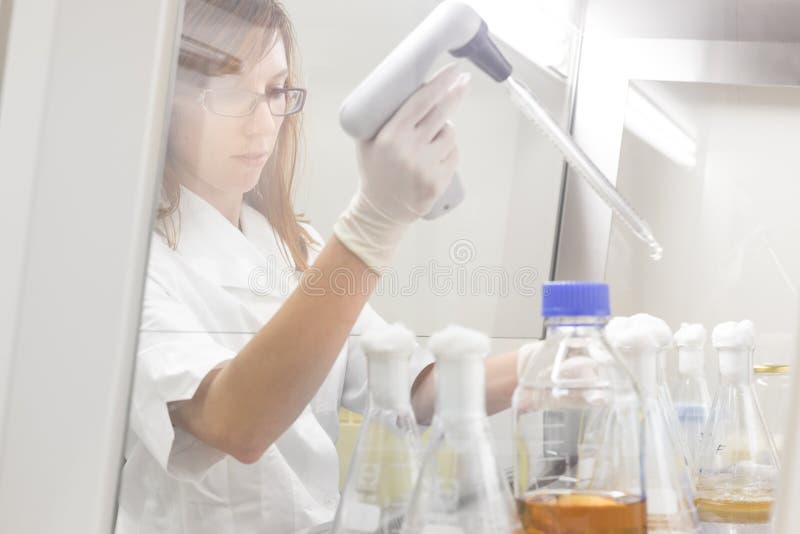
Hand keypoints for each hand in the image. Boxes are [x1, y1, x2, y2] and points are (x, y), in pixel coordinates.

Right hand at [333, 64, 470, 269]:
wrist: (380, 210)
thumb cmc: (375, 170)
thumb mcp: (367, 141)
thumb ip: (380, 116)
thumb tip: (403, 84)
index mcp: (390, 136)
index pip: (421, 102)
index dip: (440, 83)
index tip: (453, 70)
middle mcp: (408, 150)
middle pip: (442, 113)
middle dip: (456, 93)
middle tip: (464, 81)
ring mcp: (425, 167)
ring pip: (450, 134)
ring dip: (446, 130)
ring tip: (432, 139)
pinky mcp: (438, 181)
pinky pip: (454, 154)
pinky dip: (449, 151)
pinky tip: (437, 156)